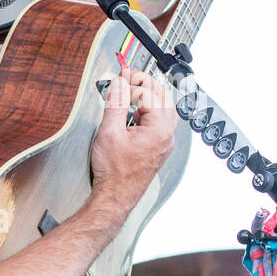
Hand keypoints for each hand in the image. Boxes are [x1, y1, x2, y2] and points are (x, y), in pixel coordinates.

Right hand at [89, 68, 177, 214]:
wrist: (116, 196)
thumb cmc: (115, 173)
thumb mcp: (109, 132)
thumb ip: (116, 103)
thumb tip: (119, 83)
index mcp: (159, 129)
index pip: (148, 94)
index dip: (130, 84)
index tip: (118, 79)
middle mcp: (167, 135)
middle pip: (163, 96)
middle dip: (144, 84)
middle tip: (126, 79)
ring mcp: (165, 142)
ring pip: (165, 108)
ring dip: (150, 96)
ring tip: (131, 92)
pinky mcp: (159, 147)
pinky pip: (162, 120)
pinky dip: (151, 110)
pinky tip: (136, 112)